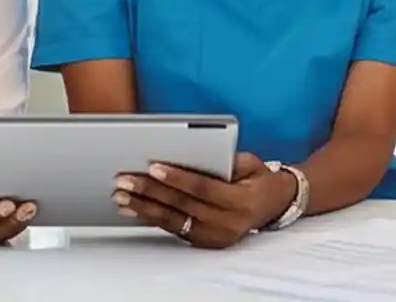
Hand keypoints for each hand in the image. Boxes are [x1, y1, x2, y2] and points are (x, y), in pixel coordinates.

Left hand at [112, 153, 296, 248]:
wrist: (273, 205)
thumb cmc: (258, 179)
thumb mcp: (251, 163)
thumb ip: (226, 160)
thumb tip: (196, 153)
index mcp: (240, 202)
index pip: (203, 188)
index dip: (177, 178)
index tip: (153, 167)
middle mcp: (227, 224)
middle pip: (182, 205)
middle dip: (150, 191)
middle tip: (125, 180)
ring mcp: (214, 237)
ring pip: (173, 221)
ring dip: (144, 207)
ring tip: (122, 195)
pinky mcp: (204, 242)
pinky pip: (174, 228)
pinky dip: (152, 217)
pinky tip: (135, 208)